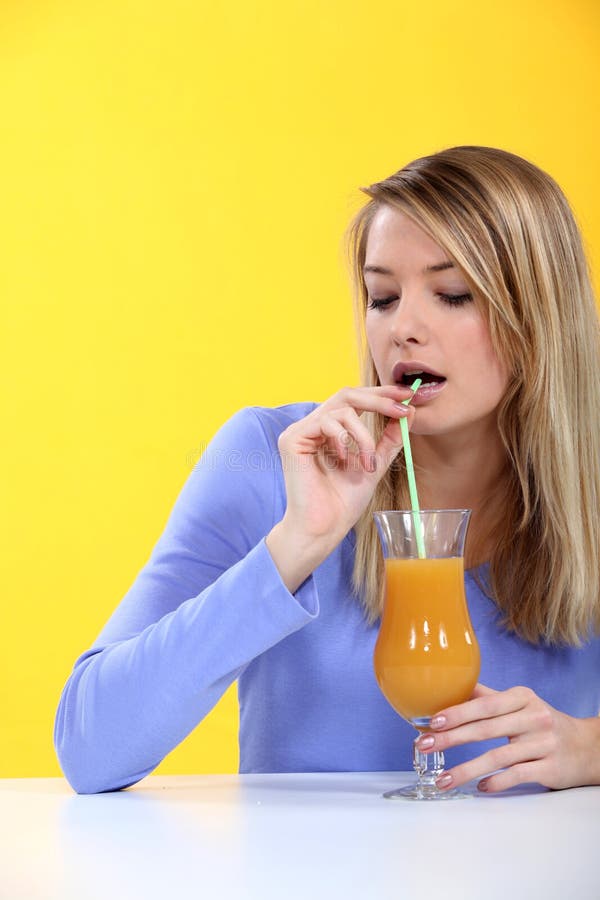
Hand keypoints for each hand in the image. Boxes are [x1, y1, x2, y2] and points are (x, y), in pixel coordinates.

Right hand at [276, 385, 413, 544]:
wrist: (325, 527)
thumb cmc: (344, 501)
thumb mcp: (375, 463)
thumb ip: (389, 438)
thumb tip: (409, 411)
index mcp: (328, 431)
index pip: (354, 401)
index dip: (381, 395)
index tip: (408, 397)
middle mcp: (312, 427)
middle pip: (347, 395)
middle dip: (379, 400)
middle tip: (403, 407)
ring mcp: (300, 431)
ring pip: (342, 409)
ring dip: (364, 436)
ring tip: (368, 464)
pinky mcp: (292, 439)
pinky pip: (326, 422)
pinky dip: (344, 439)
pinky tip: (344, 461)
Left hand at [416, 683, 599, 793]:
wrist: (586, 747)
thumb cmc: (542, 722)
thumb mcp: (520, 703)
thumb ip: (487, 696)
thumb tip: (452, 686)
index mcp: (522, 697)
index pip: (484, 705)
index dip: (457, 713)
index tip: (432, 722)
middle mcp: (534, 718)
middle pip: (486, 729)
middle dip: (451, 739)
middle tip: (424, 746)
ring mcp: (543, 744)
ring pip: (498, 757)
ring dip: (466, 769)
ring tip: (443, 779)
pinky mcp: (550, 768)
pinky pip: (517, 776)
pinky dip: (496, 782)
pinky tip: (479, 787)